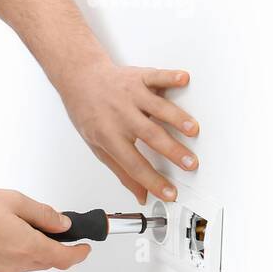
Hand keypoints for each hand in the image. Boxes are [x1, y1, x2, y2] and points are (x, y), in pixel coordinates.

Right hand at [0, 188, 90, 271]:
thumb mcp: (12, 200)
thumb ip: (42, 214)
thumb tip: (62, 223)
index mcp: (28, 246)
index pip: (65, 258)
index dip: (78, 254)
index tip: (84, 248)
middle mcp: (16, 265)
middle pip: (44, 261)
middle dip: (47, 246)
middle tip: (37, 227)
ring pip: (21, 264)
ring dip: (21, 249)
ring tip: (0, 227)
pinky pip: (1, 267)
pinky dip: (0, 255)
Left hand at [58, 60, 198, 203]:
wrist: (79, 79)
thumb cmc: (89, 113)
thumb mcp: (97, 145)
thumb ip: (121, 171)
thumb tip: (141, 195)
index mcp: (108, 136)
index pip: (133, 164)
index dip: (152, 181)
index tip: (170, 192)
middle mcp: (120, 115)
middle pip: (150, 135)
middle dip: (173, 151)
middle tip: (191, 164)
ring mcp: (130, 95)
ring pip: (157, 107)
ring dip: (177, 118)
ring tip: (193, 130)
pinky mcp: (138, 77)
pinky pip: (156, 77)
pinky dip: (171, 77)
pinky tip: (184, 79)